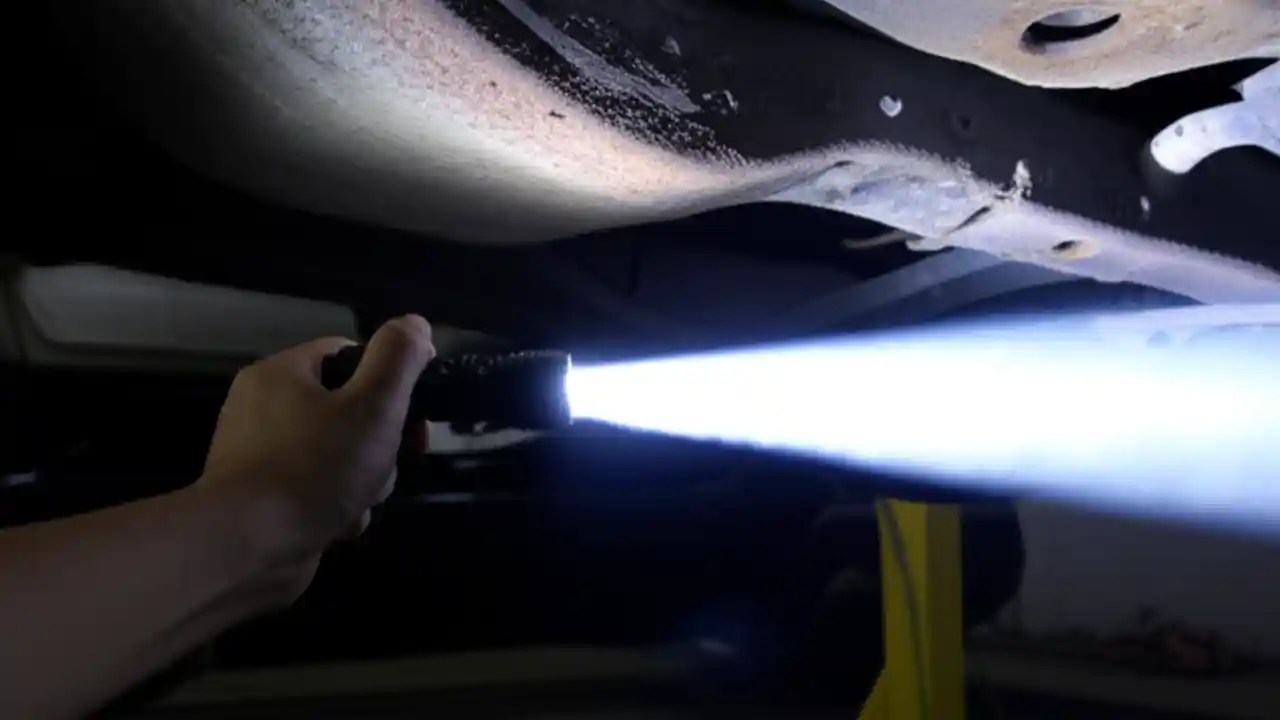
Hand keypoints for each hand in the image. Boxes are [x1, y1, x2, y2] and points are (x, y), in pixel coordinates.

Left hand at [199, 316, 434, 569]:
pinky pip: (316, 489)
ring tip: (361, 501)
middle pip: (348, 409)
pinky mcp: (263, 499)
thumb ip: (398, 359)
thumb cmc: (313, 468)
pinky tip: (341, 524)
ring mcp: (261, 457)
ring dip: (363, 480)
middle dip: (379, 443)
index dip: (388, 378)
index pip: (348, 355)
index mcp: (282, 373)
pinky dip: (336, 505)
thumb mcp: (373, 405)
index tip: (413, 411)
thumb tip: (416, 324)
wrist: (246, 547)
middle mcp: (264, 408)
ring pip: (338, 455)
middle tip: (387, 463)